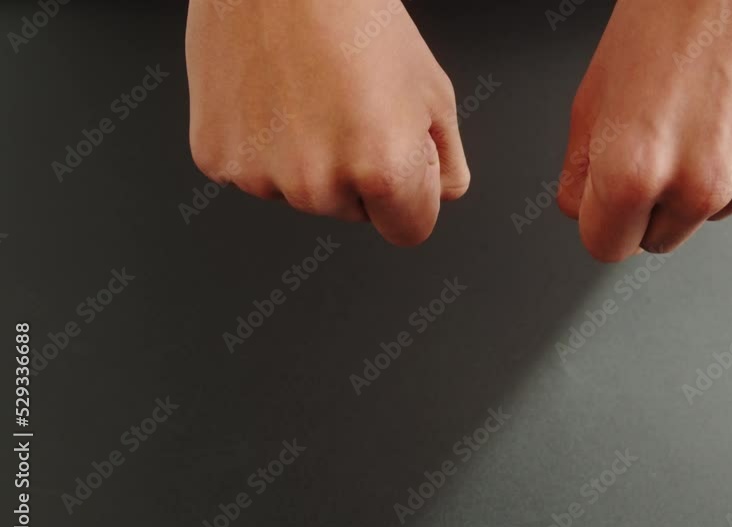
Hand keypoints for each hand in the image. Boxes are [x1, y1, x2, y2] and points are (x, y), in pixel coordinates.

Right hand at [186, 0, 469, 245]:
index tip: (399, 160)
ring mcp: (263, 176)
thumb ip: (444, 157)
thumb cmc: (354, 15)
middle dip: (358, 174)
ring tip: (308, 95)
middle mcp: (320, 185)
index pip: (409, 231)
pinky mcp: (218, 158)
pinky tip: (271, 97)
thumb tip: (442, 190)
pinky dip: (262, 146)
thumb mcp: (430, 88)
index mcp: (382, 172)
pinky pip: (254, 173)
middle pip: (352, 213)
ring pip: (301, 195)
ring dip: (308, 160)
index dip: (410, 194)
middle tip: (349, 108)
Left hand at [557, 0, 731, 261]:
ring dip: (711, 177)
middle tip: (663, 142)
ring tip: (710, 108)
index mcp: (634, 173)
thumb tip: (582, 211)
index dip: (607, 222)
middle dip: (656, 205)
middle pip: (664, 239)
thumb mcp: (595, 93)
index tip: (614, 205)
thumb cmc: (666, 14)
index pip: (608, 248)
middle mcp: (699, 185)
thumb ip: (581, 168)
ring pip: (719, 210)